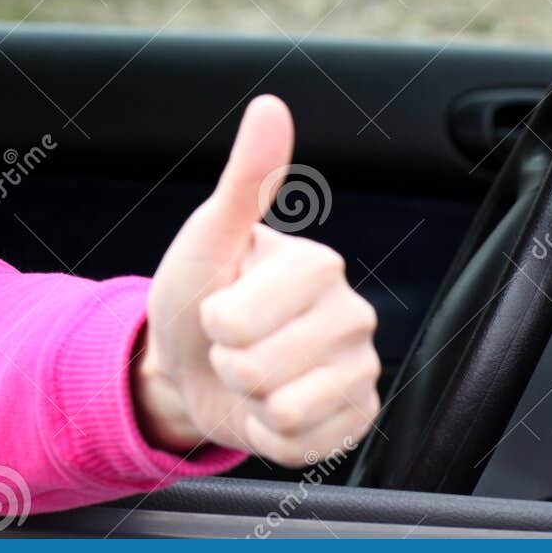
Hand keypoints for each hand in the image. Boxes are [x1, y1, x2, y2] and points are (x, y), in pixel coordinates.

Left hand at [135, 95, 381, 466]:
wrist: (190, 361)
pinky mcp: (357, 421)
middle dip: (227, 362)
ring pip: (281, 410)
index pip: (238, 321)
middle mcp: (353, 315)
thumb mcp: (208, 236)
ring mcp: (360, 371)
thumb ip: (245, 178)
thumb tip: (272, 106)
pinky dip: (268, 434)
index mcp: (319, 265)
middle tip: (231, 342)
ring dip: (248, 398)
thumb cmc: (197, 291)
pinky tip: (270, 405)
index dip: (211, 321)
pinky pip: (301, 446)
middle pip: (259, 369)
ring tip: (251, 372)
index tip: (220, 302)